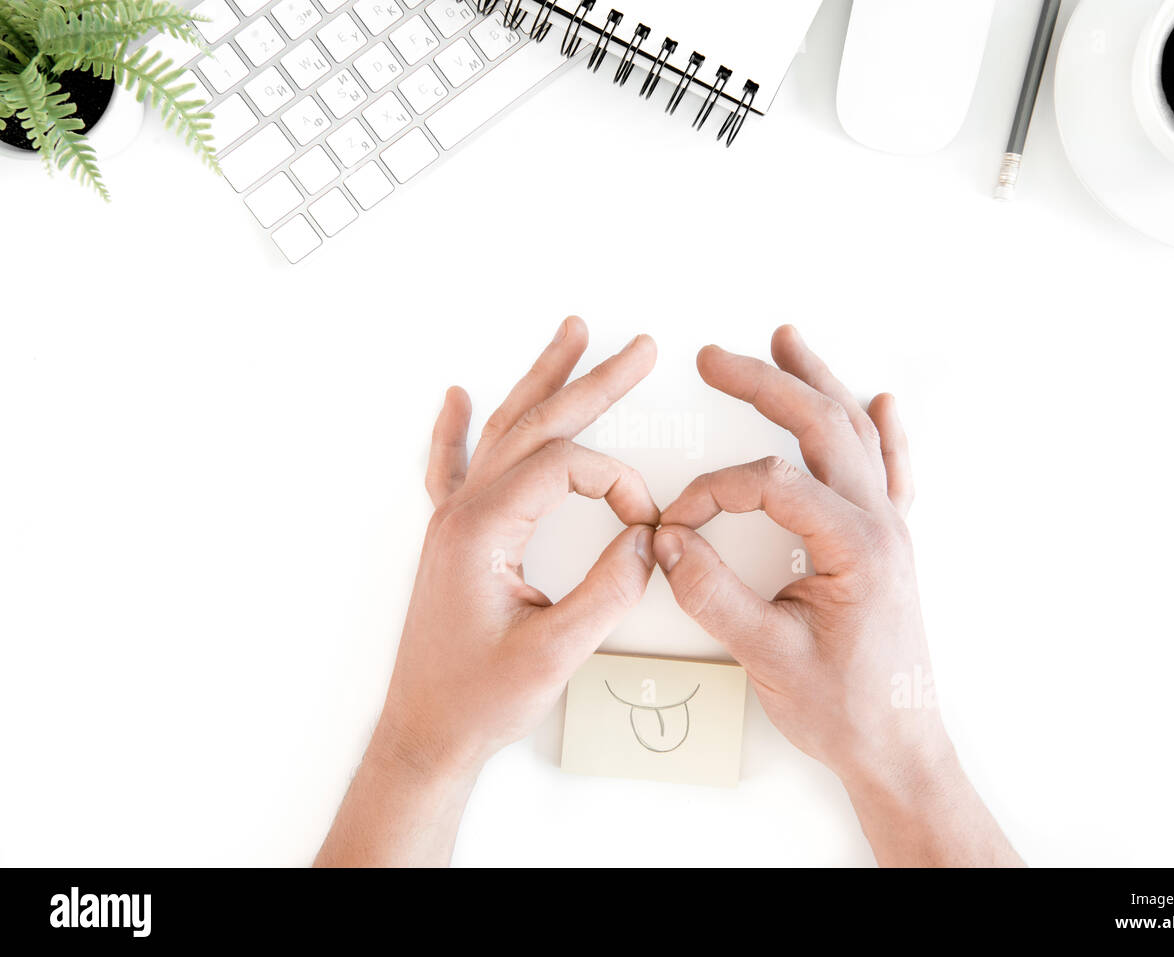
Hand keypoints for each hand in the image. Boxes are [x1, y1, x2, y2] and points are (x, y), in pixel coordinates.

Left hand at [317, 318, 658, 865]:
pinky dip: (456, 427)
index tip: (647, 522)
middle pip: (536, 425)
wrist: (425, 732)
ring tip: (573, 336)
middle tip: (639, 349)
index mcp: (483, 530)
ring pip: (503, 431)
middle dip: (592, 383)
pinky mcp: (454, 539)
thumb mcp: (556, 651)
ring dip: (541, 383)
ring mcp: (454, 522)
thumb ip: (608, 589)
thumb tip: (645, 539)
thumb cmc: (478, 699)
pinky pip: (452, 467)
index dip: (618, 483)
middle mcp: (464, 513)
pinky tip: (456, 396)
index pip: (565, 468)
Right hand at [653, 326, 1019, 865]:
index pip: (772, 483)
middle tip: (713, 358)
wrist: (899, 748)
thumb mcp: (767, 656)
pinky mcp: (890, 545)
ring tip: (785, 342)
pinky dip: (883, 430)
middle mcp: (880, 525)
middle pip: (822, 426)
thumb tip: (667, 542)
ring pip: (856, 434)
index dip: (713, 492)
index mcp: (855, 547)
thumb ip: (712, 594)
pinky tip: (881, 401)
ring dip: (817, 384)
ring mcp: (891, 530)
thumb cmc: (844, 711)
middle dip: (765, 384)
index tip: (674, 522)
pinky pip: (892, 470)